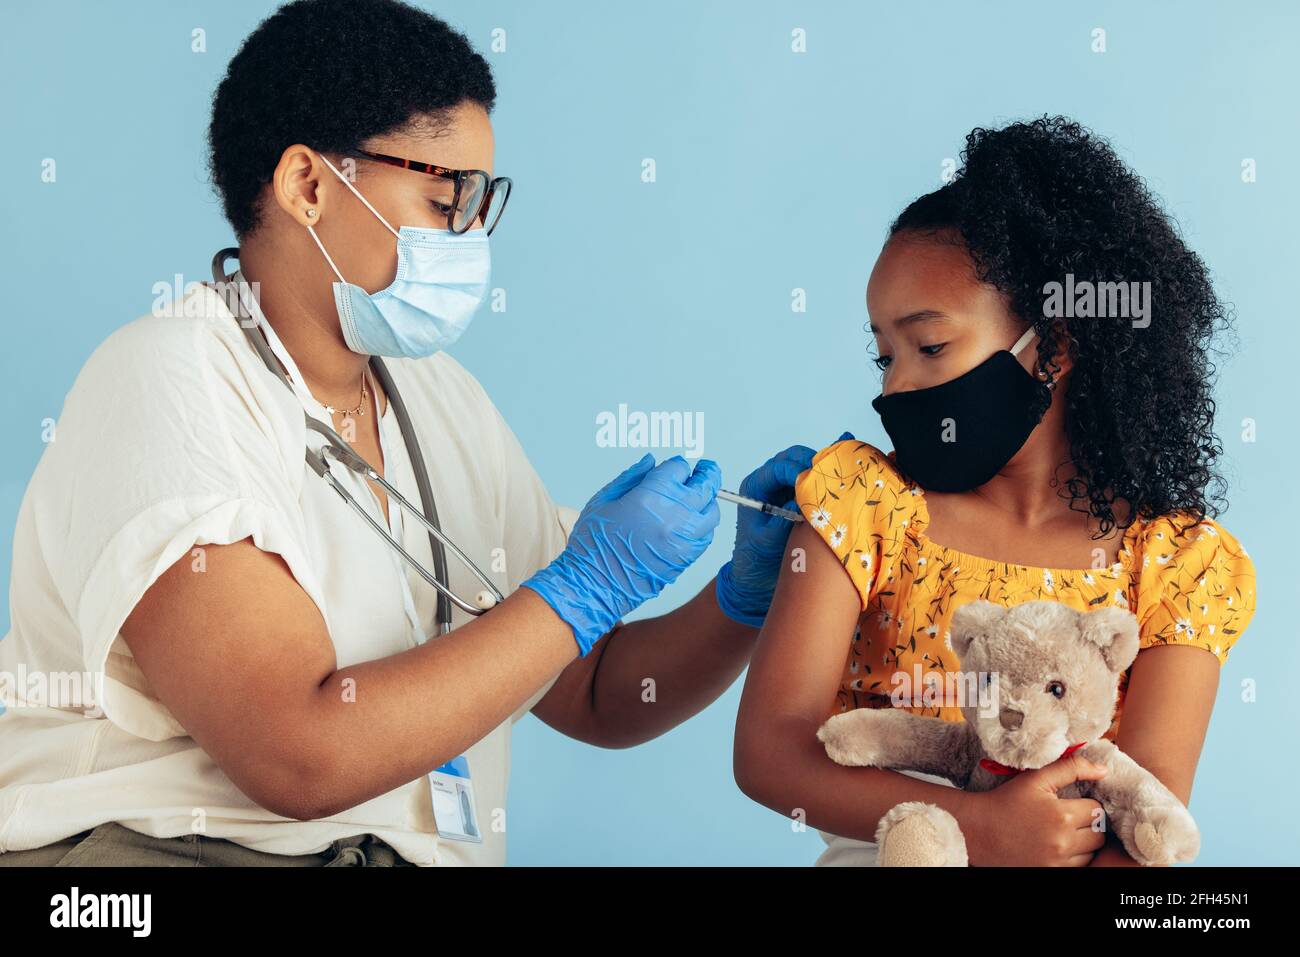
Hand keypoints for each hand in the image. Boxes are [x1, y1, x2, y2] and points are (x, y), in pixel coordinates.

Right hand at [522, 454, 720, 655]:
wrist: (595, 584)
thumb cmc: (593, 542)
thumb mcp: (605, 499)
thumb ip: (632, 476)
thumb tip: (652, 461)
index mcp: (651, 495)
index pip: (679, 467)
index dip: (677, 465)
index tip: (675, 467)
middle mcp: (673, 514)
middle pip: (705, 485)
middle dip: (706, 473)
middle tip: (705, 469)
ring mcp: (684, 537)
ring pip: (712, 510)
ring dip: (708, 500)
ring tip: (699, 497)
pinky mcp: (687, 557)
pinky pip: (707, 534)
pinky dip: (704, 524)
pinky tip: (692, 522)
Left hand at [715, 432, 852, 626]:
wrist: (757, 578)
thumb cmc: (756, 559)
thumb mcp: (766, 541)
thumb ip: (781, 521)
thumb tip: (800, 502)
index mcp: (756, 487)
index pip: (779, 466)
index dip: (799, 469)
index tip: (816, 480)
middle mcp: (771, 482)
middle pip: (795, 457)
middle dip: (815, 463)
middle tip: (834, 476)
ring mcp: (787, 488)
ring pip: (808, 466)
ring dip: (824, 472)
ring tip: (841, 482)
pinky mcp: (800, 498)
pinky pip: (816, 483)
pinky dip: (829, 483)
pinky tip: (845, 487)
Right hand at [958, 753, 1109, 865]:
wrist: (977, 830)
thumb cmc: (1005, 800)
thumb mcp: (1035, 778)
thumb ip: (1071, 768)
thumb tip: (1104, 771)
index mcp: (1062, 815)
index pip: (1097, 809)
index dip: (1085, 803)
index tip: (1069, 803)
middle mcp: (1063, 842)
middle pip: (1099, 834)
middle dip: (1088, 824)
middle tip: (1069, 817)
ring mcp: (1057, 862)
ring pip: (1092, 853)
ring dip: (1083, 843)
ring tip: (1062, 832)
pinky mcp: (1051, 873)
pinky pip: (1078, 867)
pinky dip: (1072, 857)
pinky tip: (1057, 846)